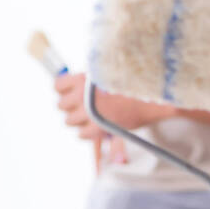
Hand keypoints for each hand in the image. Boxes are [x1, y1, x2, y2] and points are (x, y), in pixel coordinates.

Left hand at [54, 71, 175, 139]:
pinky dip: (88, 132)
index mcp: (83, 79)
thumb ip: (89, 83)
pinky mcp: (96, 128)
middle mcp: (82, 95)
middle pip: (61, 105)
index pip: (58, 85)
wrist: (151, 98)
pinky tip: (99, 125)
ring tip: (93, 117)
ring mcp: (88, 113)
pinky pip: (81, 134)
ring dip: (79, 120)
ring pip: (69, 121)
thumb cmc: (132, 84)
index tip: (71, 92)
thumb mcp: (108, 75)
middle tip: (84, 106)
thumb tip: (70, 88)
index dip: (64, 89)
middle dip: (71, 106)